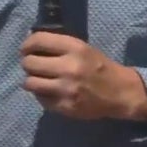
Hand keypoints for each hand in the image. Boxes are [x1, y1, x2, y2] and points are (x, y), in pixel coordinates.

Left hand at [19, 31, 146, 121]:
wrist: (120, 93)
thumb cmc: (98, 67)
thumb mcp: (83, 48)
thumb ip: (58, 45)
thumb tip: (30, 44)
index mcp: (75, 48)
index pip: (38, 40)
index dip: (27, 45)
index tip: (26, 49)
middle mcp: (69, 67)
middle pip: (29, 63)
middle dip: (28, 63)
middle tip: (33, 65)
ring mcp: (66, 89)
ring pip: (30, 83)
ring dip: (31, 80)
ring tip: (39, 79)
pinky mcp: (65, 106)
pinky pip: (40, 98)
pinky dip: (41, 94)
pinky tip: (49, 91)